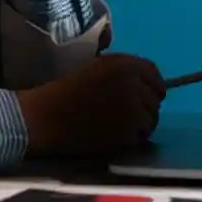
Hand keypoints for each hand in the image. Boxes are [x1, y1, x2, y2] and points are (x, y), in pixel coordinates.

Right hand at [16, 54, 167, 158]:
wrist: (46, 117)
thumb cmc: (65, 90)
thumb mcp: (95, 67)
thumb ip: (121, 71)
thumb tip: (143, 82)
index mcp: (123, 64)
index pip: (153, 72)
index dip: (153, 84)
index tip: (149, 93)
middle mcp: (133, 84)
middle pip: (155, 97)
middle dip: (145, 105)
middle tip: (129, 112)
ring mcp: (133, 110)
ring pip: (151, 118)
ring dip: (141, 122)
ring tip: (123, 125)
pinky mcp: (128, 133)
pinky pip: (141, 136)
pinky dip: (133, 137)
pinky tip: (117, 136)